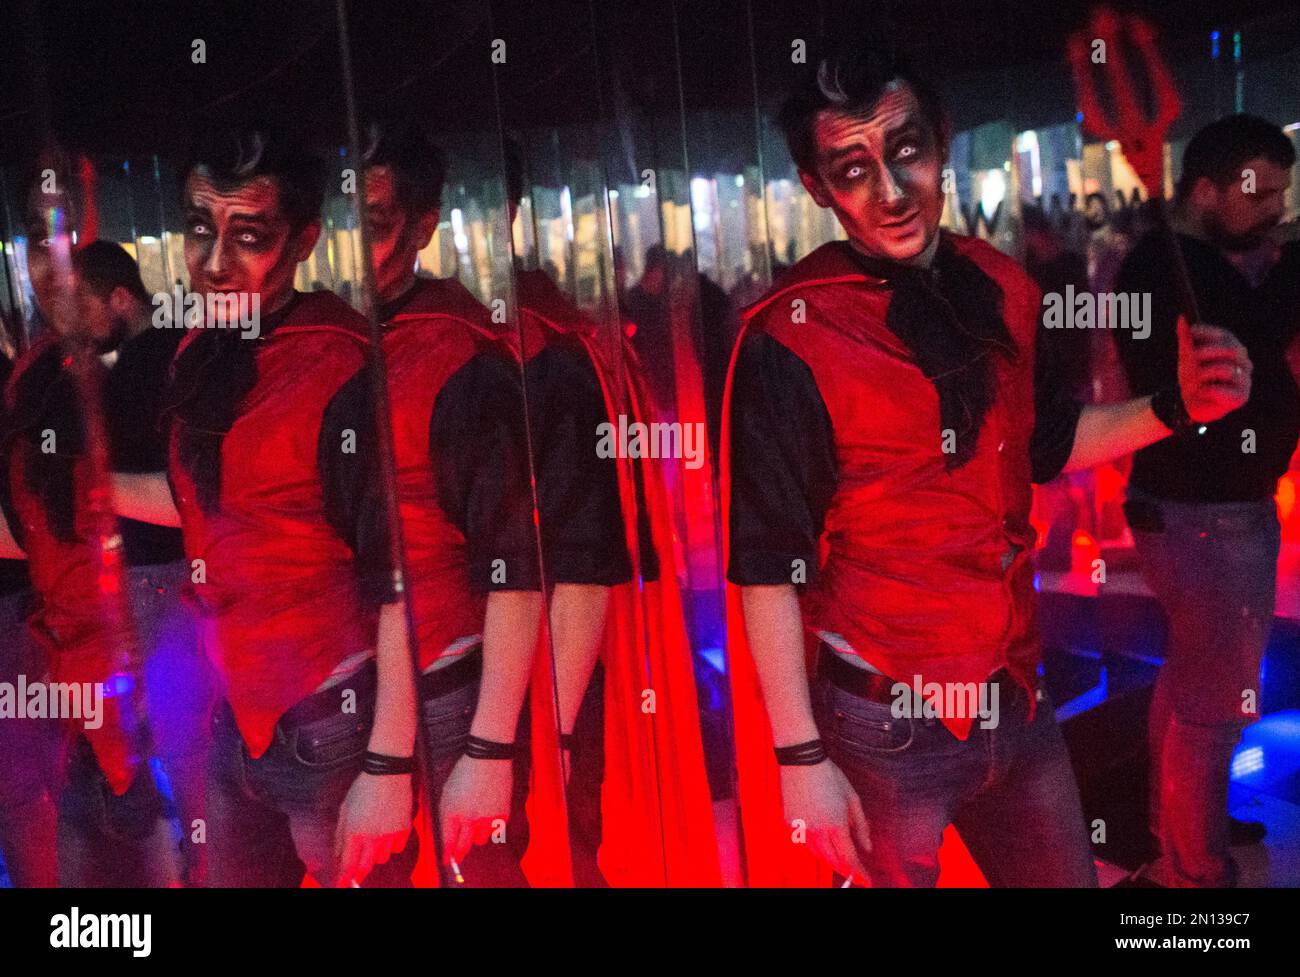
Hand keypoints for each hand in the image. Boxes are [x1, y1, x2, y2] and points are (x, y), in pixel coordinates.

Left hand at [333, 772, 412, 886]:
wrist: (388, 773)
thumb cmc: (363, 788)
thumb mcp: (345, 808)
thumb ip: (341, 834)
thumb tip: (339, 853)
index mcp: (355, 831)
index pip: (348, 864)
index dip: (344, 879)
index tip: (341, 886)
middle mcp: (372, 837)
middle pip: (366, 866)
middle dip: (359, 870)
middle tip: (356, 869)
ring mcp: (390, 834)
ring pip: (382, 858)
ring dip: (375, 854)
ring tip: (373, 840)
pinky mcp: (404, 829)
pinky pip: (398, 847)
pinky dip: (392, 845)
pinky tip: (388, 833)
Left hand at [439, 755, 512, 865]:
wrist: (488, 758)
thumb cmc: (464, 772)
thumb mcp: (447, 792)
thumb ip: (446, 814)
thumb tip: (447, 833)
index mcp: (452, 811)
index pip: (448, 841)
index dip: (447, 853)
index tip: (446, 860)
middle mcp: (470, 817)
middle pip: (464, 846)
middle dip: (460, 852)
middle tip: (458, 856)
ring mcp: (487, 817)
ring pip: (480, 839)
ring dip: (477, 835)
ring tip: (476, 822)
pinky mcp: (502, 813)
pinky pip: (495, 830)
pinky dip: (491, 825)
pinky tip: (488, 812)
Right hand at [780, 760, 870, 879]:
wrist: (802, 761)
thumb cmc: (830, 776)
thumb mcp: (852, 798)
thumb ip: (861, 825)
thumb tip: (867, 847)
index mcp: (836, 824)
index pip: (849, 858)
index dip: (859, 872)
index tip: (866, 881)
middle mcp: (817, 831)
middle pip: (833, 861)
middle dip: (845, 869)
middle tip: (855, 873)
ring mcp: (801, 828)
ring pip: (818, 855)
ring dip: (830, 859)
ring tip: (839, 858)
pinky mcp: (790, 824)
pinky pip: (804, 843)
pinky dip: (815, 847)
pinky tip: (821, 841)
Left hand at [1177, 317, 1251, 422]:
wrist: (1190, 404)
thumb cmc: (1192, 378)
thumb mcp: (1186, 357)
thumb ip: (1186, 339)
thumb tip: (1182, 317)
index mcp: (1232, 350)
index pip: (1226, 336)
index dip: (1209, 332)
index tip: (1191, 331)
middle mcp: (1243, 363)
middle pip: (1232, 349)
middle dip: (1209, 351)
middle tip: (1193, 355)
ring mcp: (1245, 380)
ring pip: (1228, 369)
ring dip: (1205, 373)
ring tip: (1193, 380)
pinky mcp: (1241, 397)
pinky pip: (1228, 391)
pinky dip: (1210, 390)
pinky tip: (1202, 391)